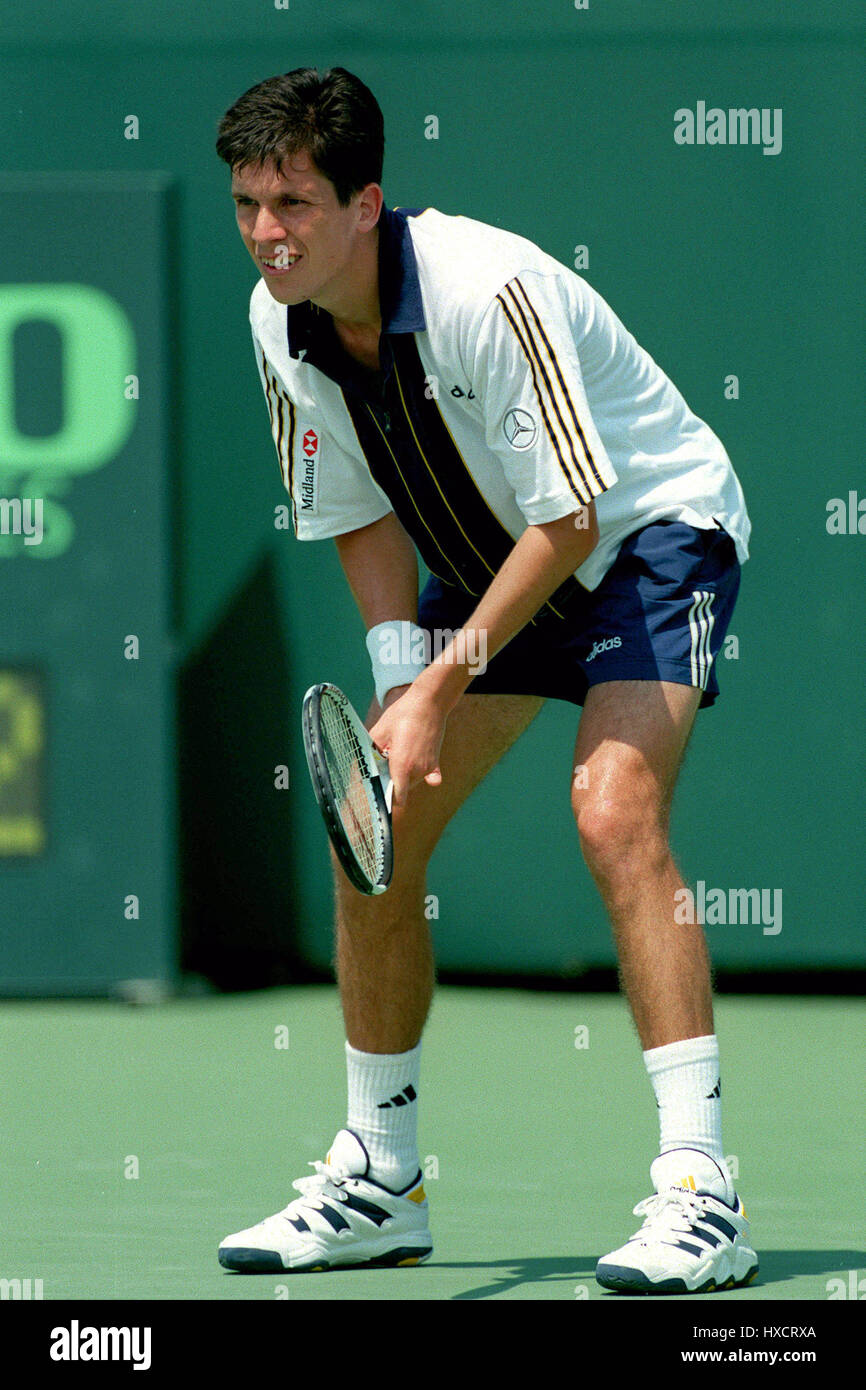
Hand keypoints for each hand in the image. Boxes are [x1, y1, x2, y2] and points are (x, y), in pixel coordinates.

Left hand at [369, 685, 444, 808]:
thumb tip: (366, 764)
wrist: (429, 703)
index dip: (388, 800)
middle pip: (403, 789)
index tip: (381, 794)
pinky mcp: (435, 761)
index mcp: (402, 765)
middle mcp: (417, 770)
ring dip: (405, 776)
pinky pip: (429, 777)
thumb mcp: (379, 731)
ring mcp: (428, 767)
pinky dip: (424, 776)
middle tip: (385, 764)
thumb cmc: (402, 715)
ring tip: (399, 755)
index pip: (398, 797)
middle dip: (393, 782)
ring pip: (413, 782)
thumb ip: (372, 752)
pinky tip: (417, 765)